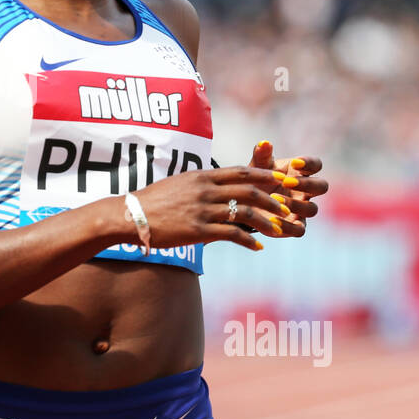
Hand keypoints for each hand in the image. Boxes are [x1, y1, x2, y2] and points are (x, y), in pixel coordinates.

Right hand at [131, 166, 288, 252]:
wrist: (131, 215)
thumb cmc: (154, 201)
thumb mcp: (179, 184)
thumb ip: (201, 184)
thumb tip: (218, 185)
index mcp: (202, 176)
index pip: (241, 171)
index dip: (265, 174)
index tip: (282, 178)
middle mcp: (205, 190)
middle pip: (248, 190)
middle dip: (272, 199)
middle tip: (287, 206)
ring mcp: (202, 210)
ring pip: (244, 213)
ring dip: (266, 221)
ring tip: (279, 229)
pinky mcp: (197, 230)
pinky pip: (230, 234)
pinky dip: (248, 240)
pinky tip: (257, 246)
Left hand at [249, 140, 327, 234]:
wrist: (246, 202)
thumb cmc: (257, 179)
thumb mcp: (257, 166)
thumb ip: (261, 155)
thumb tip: (264, 143)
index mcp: (301, 172)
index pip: (316, 164)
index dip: (310, 163)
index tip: (295, 162)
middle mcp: (306, 191)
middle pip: (322, 186)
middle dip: (308, 184)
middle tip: (287, 181)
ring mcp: (302, 209)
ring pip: (312, 209)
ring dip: (296, 204)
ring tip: (275, 199)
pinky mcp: (294, 226)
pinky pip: (300, 230)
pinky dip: (288, 226)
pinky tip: (272, 220)